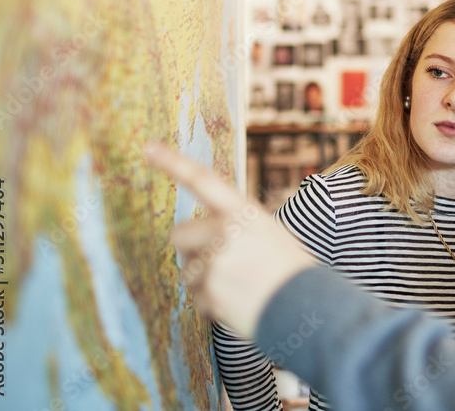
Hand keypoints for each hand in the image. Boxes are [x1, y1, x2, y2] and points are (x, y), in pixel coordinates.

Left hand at [145, 143, 315, 336]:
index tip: (149, 148)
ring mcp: (214, 263)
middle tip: (220, 262)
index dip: (174, 163)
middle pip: (179, 235)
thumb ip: (234, 227)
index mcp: (243, 212)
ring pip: (187, 270)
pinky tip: (238, 303)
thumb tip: (201, 237)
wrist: (306, 306)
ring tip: (240, 286)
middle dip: (191, 249)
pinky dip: (213, 304)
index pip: (203, 181)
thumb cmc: (288, 268)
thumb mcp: (268, 232)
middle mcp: (225, 232)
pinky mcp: (209, 293)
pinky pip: (197, 297)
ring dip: (205, 280)